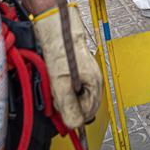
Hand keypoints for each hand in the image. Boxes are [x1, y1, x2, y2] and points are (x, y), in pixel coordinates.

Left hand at [33, 5, 102, 128]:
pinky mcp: (77, 71)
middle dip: (67, 105)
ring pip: (75, 98)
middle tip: (56, 95)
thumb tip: (74, 124)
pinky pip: (70, 88)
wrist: (55, 26)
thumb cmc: (60, 47)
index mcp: (95, 83)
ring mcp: (86, 75)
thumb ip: (68, 104)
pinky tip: (55, 79)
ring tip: (55, 84)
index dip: (72, 113)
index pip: (87, 113)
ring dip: (63, 96)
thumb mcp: (60, 81)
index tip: (60, 107)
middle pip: (82, 106)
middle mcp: (93, 80)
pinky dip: (61, 87)